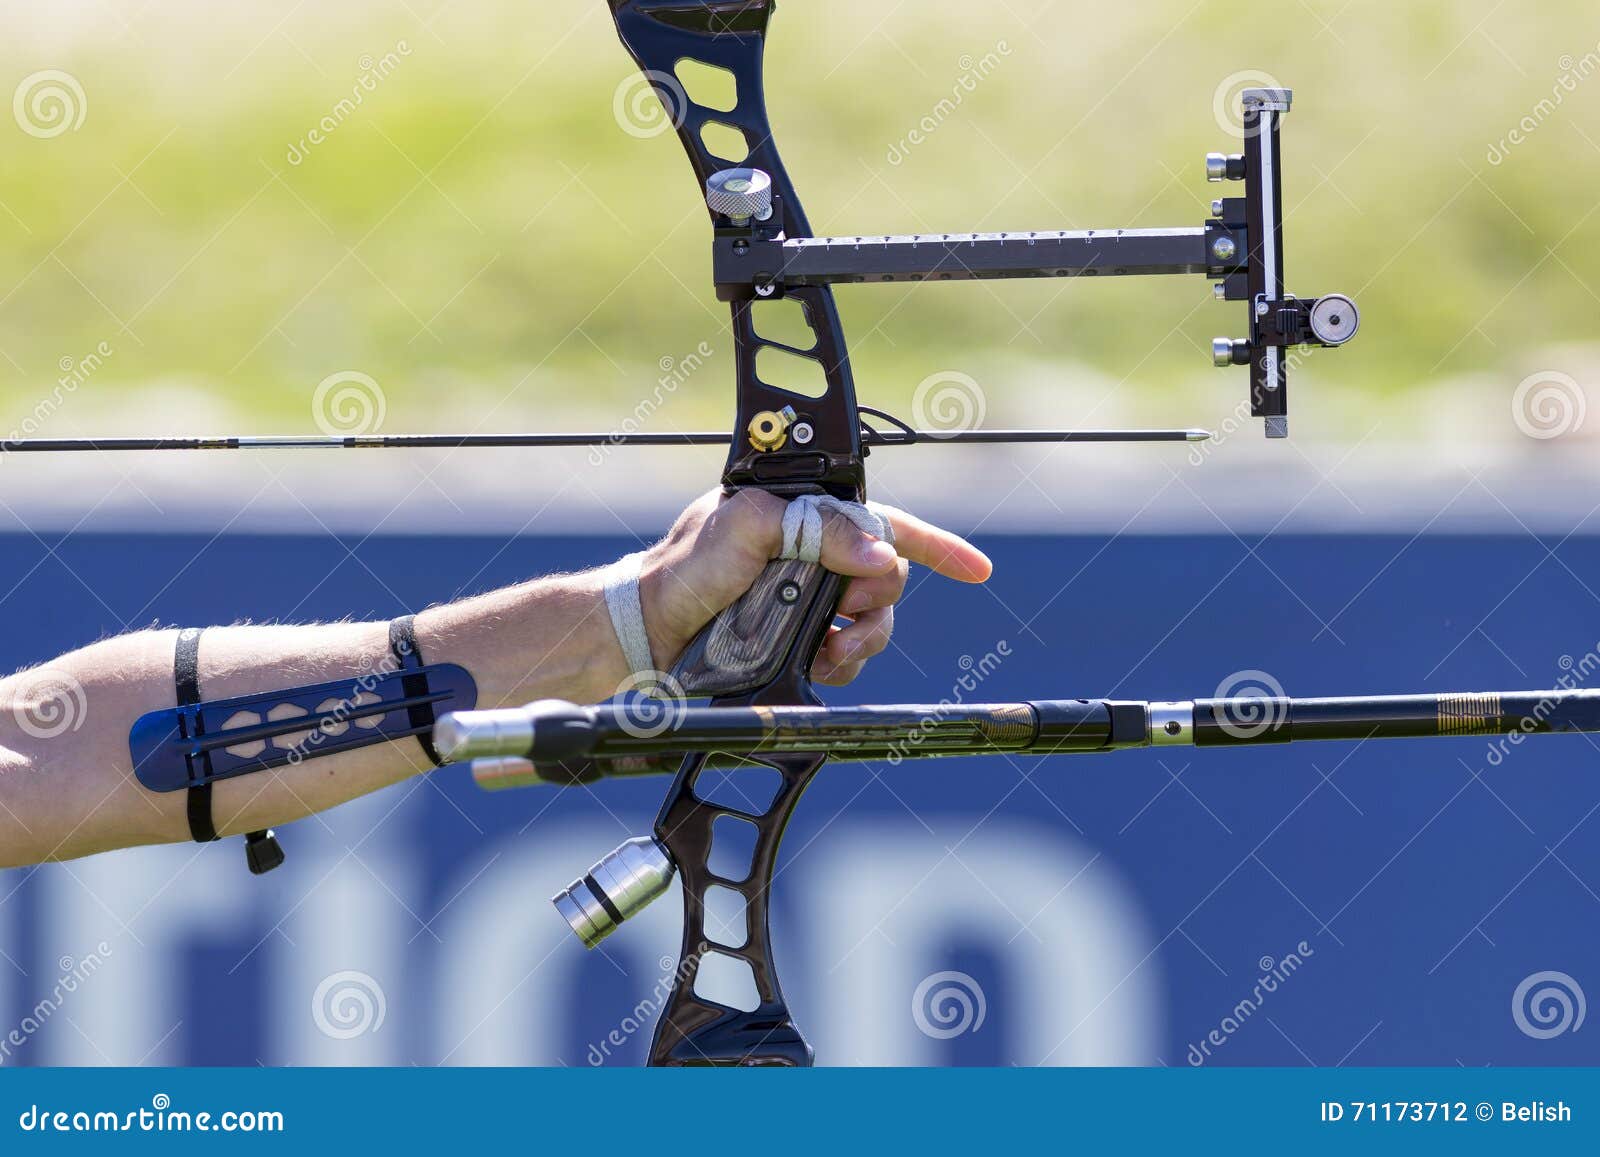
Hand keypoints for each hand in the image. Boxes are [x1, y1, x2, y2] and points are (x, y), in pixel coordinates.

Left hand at [636, 488, 991, 685]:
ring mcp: (812, 602)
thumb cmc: (686, 570)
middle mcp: (815, 556)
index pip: (884, 523)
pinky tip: (820, 663)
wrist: (649, 635)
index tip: (976, 570)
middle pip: (888, 577)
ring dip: (863, 637)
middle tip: (841, 608)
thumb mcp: (745, 526)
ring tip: (830, 645)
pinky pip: (853, 656)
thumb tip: (876, 552)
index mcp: (805, 516)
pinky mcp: (805, 643)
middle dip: (875, 597)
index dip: (937, 545)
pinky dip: (846, 662)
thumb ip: (811, 525)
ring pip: (877, 622)